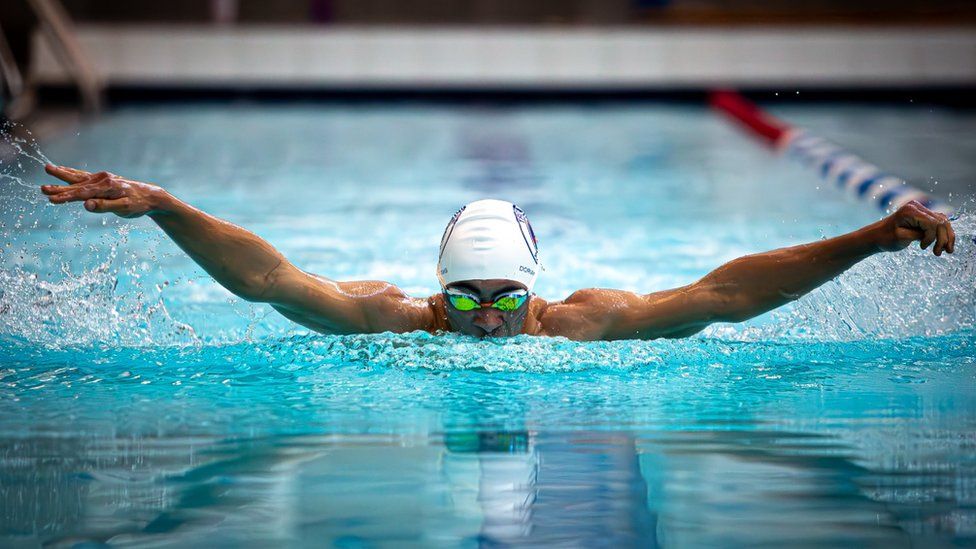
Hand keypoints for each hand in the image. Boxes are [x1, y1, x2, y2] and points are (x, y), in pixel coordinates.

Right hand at [40, 165, 165, 217]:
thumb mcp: (125, 208)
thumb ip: (105, 206)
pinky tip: (62, 169)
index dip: (66, 198)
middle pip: (77, 185)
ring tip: (48, 169)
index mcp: (107, 187)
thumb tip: (86, 205)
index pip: (82, 194)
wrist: (150, 196)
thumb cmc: (138, 204)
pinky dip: (71, 173)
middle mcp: (103, 179)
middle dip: (59, 187)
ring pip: (78, 177)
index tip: (51, 200)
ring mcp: (102, 178)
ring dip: (62, 175)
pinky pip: (83, 176)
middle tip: (42, 189)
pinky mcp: (102, 179)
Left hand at [874, 200, 954, 255]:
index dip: (931, 237)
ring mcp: (921, 210)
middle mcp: (917, 207)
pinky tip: (945, 244)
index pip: (932, 223)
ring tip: (947, 251)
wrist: (877, 236)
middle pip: (940, 222)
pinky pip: (939, 223)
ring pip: (943, 222)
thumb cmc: (885, 238)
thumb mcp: (901, 238)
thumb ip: (919, 234)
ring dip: (947, 237)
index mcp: (910, 211)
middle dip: (943, 239)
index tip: (922, 247)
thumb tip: (937, 233)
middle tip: (938, 253)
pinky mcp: (923, 215)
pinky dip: (943, 234)